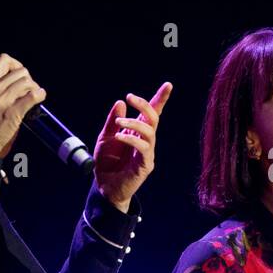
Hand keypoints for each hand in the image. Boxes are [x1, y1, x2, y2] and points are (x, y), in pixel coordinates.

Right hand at [0, 54, 46, 159]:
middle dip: (28, 79)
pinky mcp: (13, 112)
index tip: (20, 75)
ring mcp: (2, 100)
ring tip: (34, 95)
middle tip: (29, 89)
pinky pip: (32, 96)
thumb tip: (11, 79)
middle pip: (20, 71)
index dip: (16, 64)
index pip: (3, 59)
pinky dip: (40, 95)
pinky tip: (40, 98)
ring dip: (35, 88)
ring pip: (27, 82)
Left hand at [93, 81, 172, 212]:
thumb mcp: (105, 137)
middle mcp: (145, 141)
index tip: (168, 85)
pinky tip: (120, 137)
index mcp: (137, 133)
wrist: (104, 187)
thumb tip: (121, 103)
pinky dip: (132, 140)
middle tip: (130, 97)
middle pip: (153, 118)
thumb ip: (113, 121)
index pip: (152, 114)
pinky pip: (144, 148)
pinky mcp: (145, 165)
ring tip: (118, 123)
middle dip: (145, 105)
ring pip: (150, 132)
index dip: (160, 99)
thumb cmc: (107, 163)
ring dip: (134, 124)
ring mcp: (147, 153)